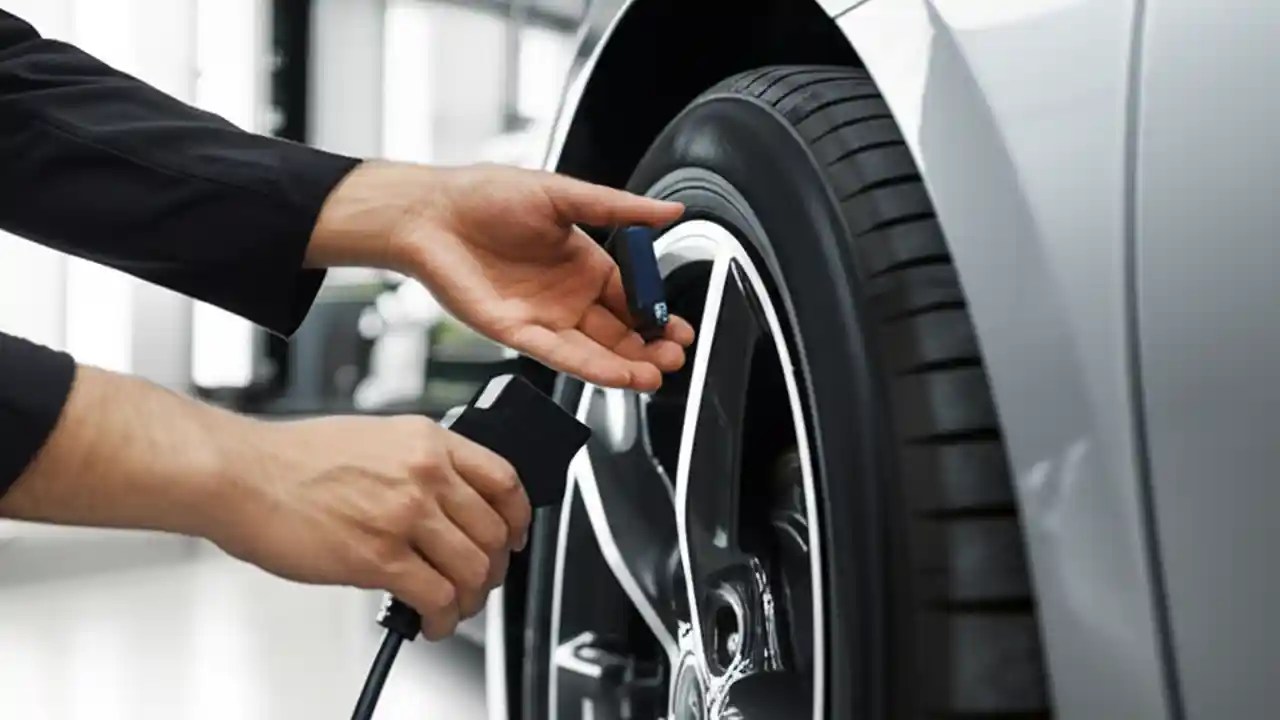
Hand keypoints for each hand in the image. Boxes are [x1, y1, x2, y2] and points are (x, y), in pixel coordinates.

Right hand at [207, 414, 530, 639]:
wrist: (242, 476)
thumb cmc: (293, 460)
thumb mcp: (375, 437)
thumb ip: (419, 463)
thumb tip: (450, 500)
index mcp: (427, 441)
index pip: (505, 480)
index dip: (518, 517)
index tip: (516, 535)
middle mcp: (425, 474)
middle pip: (495, 532)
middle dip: (494, 568)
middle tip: (479, 582)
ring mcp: (405, 515)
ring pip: (474, 570)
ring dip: (470, 600)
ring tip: (453, 609)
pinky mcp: (379, 558)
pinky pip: (438, 598)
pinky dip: (443, 620)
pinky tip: (429, 622)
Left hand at [308, 161, 695, 391]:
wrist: (431, 212)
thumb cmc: (487, 195)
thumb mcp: (563, 195)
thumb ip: (618, 208)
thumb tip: (670, 211)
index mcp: (584, 265)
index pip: (632, 299)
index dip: (657, 316)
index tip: (681, 330)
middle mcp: (567, 297)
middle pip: (619, 333)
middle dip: (649, 348)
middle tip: (676, 358)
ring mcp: (543, 318)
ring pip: (594, 351)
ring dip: (627, 366)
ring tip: (657, 375)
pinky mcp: (516, 333)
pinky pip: (559, 355)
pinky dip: (590, 367)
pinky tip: (618, 374)